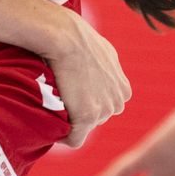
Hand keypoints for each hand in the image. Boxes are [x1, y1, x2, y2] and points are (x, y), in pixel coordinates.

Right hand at [45, 9, 129, 146]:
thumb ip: (104, 65)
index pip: (103, 106)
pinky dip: (62, 136)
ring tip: (52, 101)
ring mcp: (104, 110)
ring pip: (83, 126)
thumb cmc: (76, 37)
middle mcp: (117, 101)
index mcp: (123, 89)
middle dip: (78, 110)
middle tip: (58, 95)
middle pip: (95, 117)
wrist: (66, 36)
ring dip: (69, 119)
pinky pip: (74, 139)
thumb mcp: (102, 50)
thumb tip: (95, 65)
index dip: (83, 100)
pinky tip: (51, 124)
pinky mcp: (87, 117)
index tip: (67, 91)